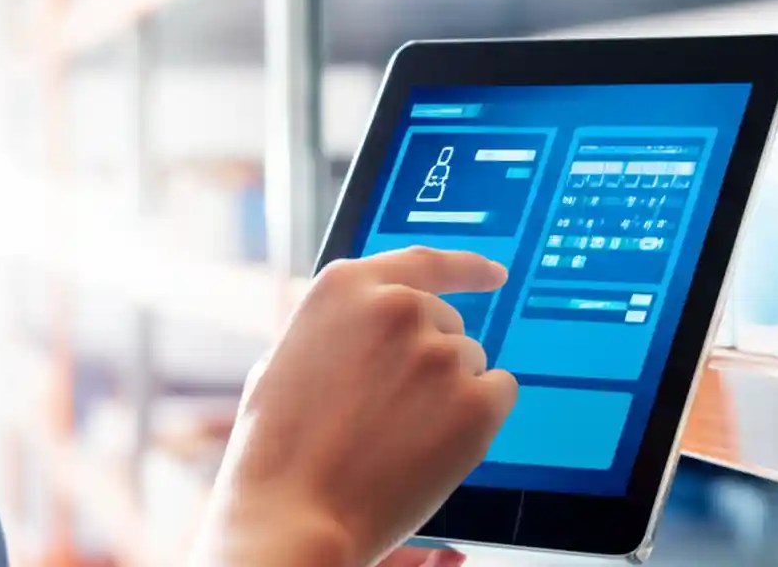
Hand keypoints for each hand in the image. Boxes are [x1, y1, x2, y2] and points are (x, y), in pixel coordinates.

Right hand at [192, 247, 517, 566]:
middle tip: (390, 411)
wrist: (293, 516)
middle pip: (447, 323)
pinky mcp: (474, 403)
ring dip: (449, 393)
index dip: (465, 268)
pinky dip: (479, 419)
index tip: (493, 275)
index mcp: (346, 286)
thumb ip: (339, 327)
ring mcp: (440, 353)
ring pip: (471, 362)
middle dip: (430, 359)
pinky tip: (433, 445)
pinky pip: (499, 393)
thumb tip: (370, 323)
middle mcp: (398, 307)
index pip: (424, 261)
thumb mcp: (287, 357)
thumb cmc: (278, 448)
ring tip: (396, 435)